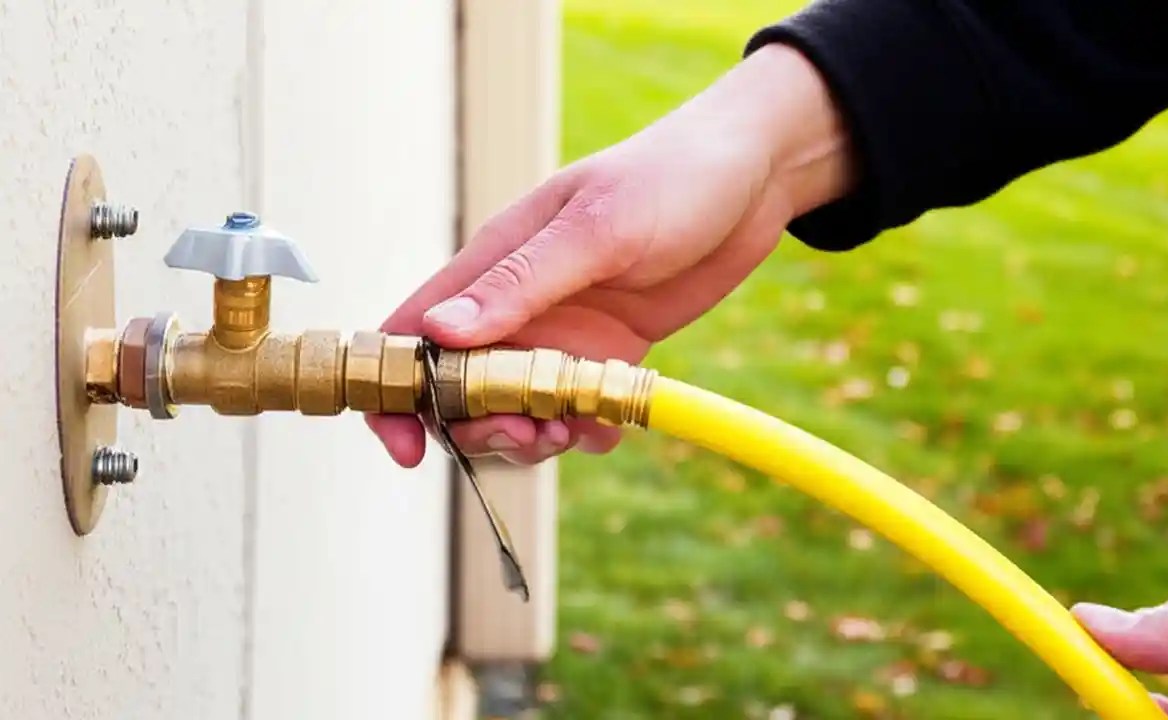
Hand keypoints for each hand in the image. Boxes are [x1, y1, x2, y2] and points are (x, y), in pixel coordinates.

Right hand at [368, 43, 852, 467]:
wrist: (753, 178)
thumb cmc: (670, 178)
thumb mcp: (596, 227)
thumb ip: (521, 283)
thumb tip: (440, 333)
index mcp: (492, 264)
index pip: (411, 332)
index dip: (394, 394)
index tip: (411, 448)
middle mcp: (516, 305)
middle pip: (458, 390)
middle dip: (481, 428)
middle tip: (531, 435)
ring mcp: (560, 333)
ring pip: (515, 410)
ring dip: (534, 436)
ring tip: (576, 430)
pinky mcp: (605, 353)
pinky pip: (574, 411)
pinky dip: (585, 431)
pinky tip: (612, 425)